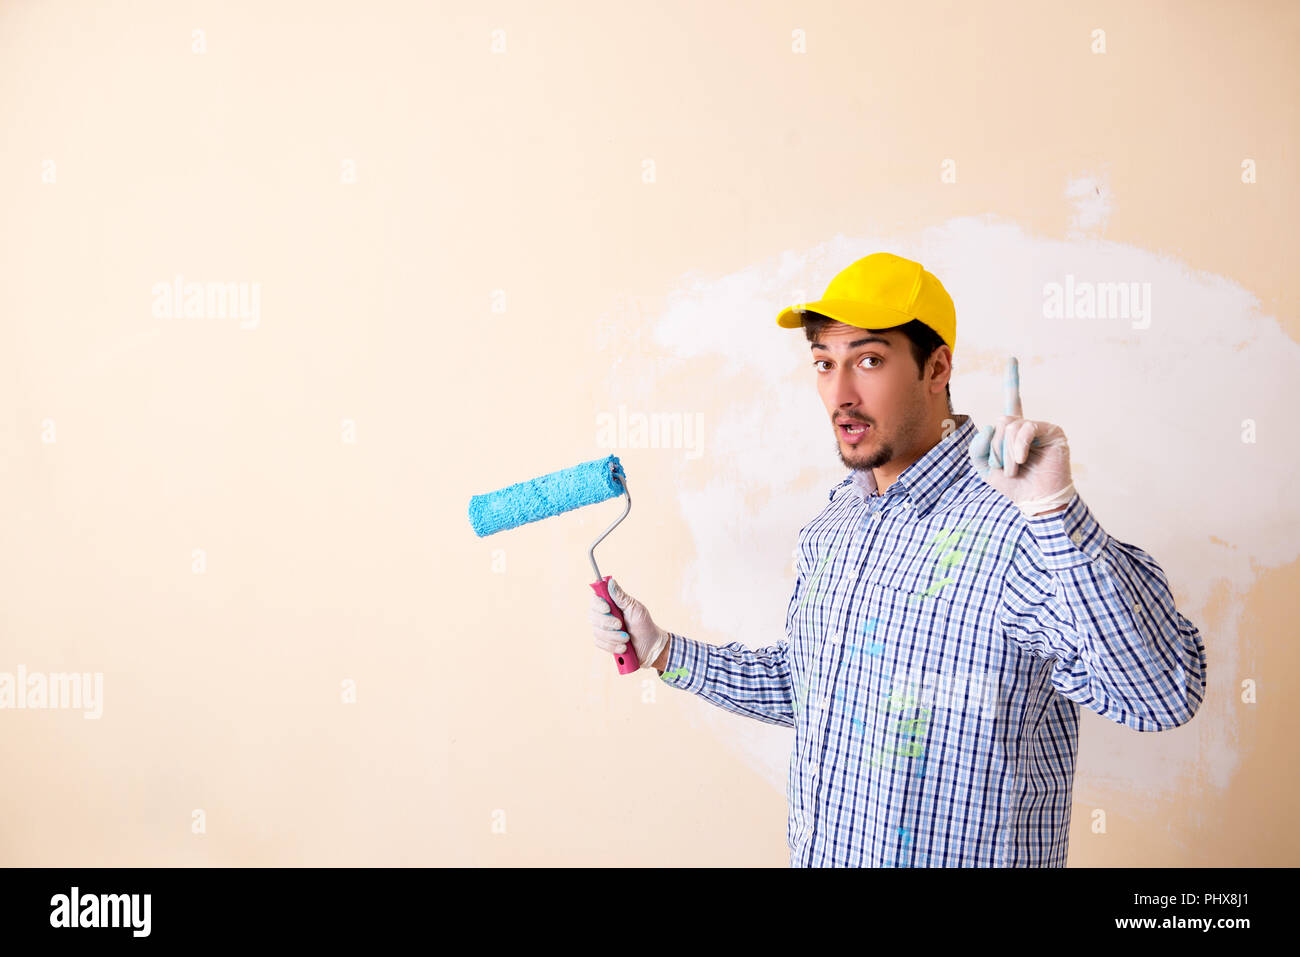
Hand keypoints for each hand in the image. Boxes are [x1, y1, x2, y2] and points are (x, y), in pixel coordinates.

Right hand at [588, 577, 668, 669]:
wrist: (650, 645)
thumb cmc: (643, 624)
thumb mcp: (634, 608)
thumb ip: (621, 597)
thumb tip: (611, 582)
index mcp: (610, 604)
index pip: (595, 599)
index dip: (598, 604)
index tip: (608, 608)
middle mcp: (603, 615)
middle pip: (593, 616)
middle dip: (608, 623)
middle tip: (621, 625)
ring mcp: (602, 629)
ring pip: (598, 632)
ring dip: (614, 637)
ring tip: (627, 638)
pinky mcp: (603, 642)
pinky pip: (600, 644)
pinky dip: (613, 646)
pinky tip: (623, 646)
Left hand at [969, 356, 1074, 515]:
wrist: (1036, 501)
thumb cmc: (1014, 485)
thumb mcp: (983, 467)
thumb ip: (977, 447)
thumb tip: (988, 426)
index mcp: (1013, 431)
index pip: (1012, 400)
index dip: (1013, 380)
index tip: (1012, 359)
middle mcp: (1027, 425)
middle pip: (1000, 422)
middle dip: (996, 449)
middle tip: (1006, 468)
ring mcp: (1041, 427)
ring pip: (1010, 426)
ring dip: (1006, 453)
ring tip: (1015, 470)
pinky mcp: (1053, 432)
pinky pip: (1026, 429)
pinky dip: (1018, 447)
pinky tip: (1022, 461)